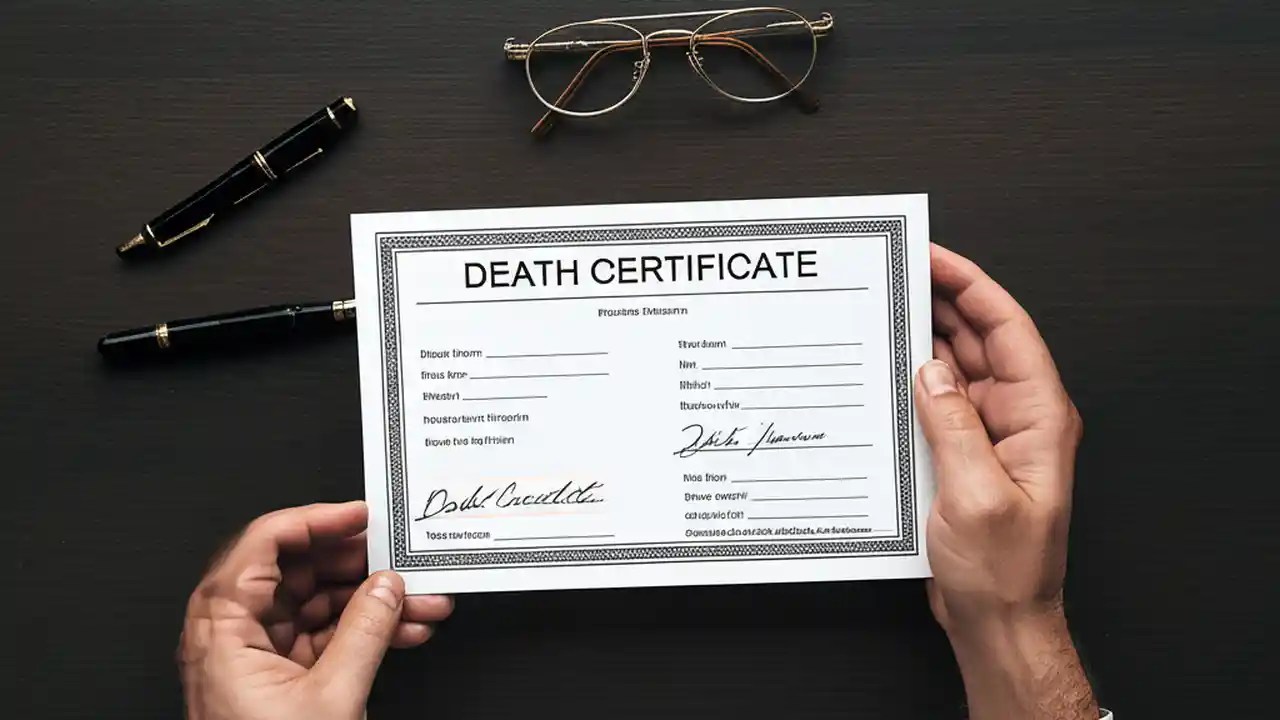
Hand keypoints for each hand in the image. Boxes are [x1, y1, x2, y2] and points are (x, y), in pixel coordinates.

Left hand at [179, 501, 452, 719]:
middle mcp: (232, 635)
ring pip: (319, 604)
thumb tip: (387, 587)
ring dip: (374, 601)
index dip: (316, 520)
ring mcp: (257, 657)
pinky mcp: (281, 680)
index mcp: (223, 629)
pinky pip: (326, 635)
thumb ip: (365, 631)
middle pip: (297, 571)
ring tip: (423, 601)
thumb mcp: (331, 698)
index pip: (264, 544)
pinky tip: (407, 629)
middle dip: (359, 566)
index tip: (362, 515)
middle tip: (403, 559)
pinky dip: (367, 630)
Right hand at [917, 245, 1096, 718]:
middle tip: (899, 274)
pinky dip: (916, 382)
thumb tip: (932, 371)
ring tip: (888, 309)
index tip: (936, 258)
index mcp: (1039, 418)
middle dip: (943, 302)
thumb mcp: (975, 495)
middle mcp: (1019, 419)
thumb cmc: (1003, 572)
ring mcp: (992, 436)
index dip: (973, 286)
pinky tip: (889, 370)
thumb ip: (953, 426)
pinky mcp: (966, 456)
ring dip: (927, 339)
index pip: (1009, 329)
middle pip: (983, 340)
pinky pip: (941, 404)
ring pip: (959, 368)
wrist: (999, 619)